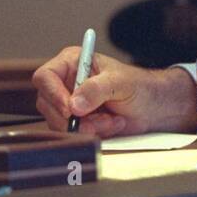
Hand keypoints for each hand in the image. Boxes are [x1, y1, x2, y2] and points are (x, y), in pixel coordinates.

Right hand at [32, 47, 196, 136]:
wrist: (151, 108)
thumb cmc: (139, 86)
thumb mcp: (121, 83)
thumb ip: (97, 89)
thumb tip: (74, 105)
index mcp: (72, 62)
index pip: (45, 77)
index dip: (53, 95)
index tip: (70, 110)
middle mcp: (65, 83)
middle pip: (48, 105)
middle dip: (76, 118)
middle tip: (103, 119)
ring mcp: (67, 104)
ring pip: (59, 123)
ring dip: (88, 126)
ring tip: (113, 119)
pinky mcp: (74, 122)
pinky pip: (71, 134)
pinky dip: (92, 133)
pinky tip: (111, 125)